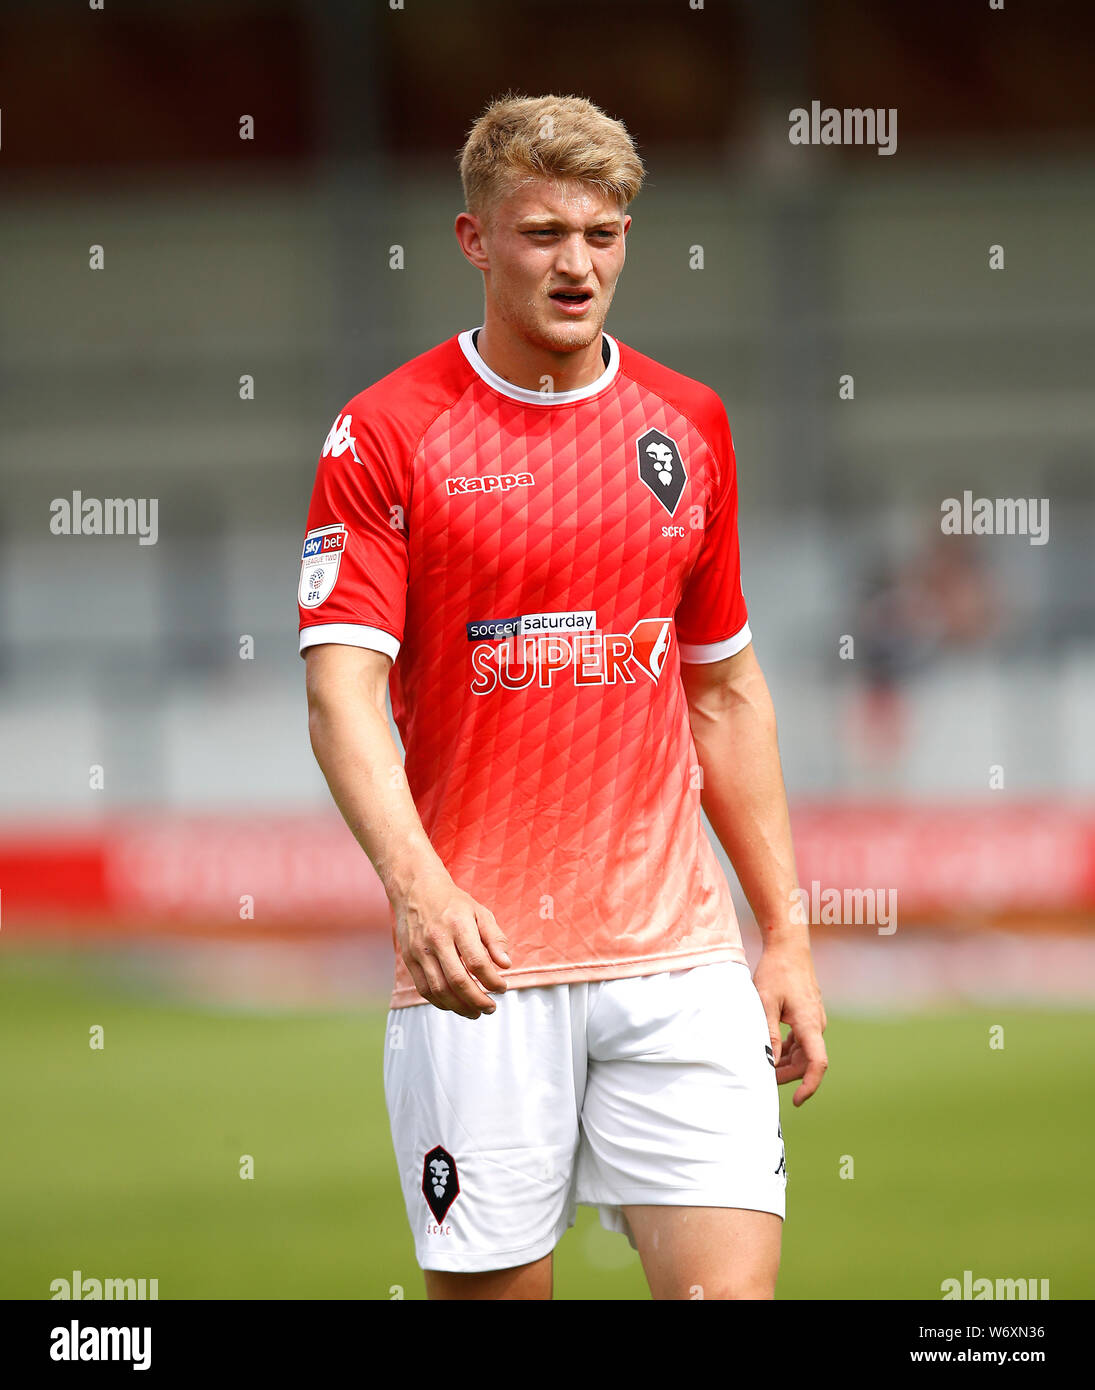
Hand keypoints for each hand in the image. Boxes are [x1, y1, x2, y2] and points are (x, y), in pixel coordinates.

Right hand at [393, 867, 510, 1018]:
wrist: (416, 889)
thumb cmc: (453, 903)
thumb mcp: (480, 912)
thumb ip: (495, 939)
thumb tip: (506, 965)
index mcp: (457, 925)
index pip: (477, 961)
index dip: (492, 980)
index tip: (502, 987)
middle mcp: (436, 939)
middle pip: (457, 980)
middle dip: (477, 1000)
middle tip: (491, 1007)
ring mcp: (419, 950)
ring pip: (440, 989)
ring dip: (460, 1007)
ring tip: (476, 1012)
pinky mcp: (409, 959)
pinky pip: (424, 989)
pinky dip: (441, 1002)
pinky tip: (455, 1005)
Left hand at [752, 945, 827, 1105]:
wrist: (789, 946)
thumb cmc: (776, 971)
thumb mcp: (765, 1003)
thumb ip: (769, 1033)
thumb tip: (770, 1061)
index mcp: (809, 1023)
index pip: (818, 1063)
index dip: (809, 1085)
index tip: (796, 1100)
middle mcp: (817, 1024)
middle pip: (808, 1061)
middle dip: (789, 1075)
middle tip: (764, 1079)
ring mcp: (815, 1018)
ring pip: (805, 1051)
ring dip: (788, 1062)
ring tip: (765, 1064)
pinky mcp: (809, 1013)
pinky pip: (803, 1039)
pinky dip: (789, 1048)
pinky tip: (773, 1048)